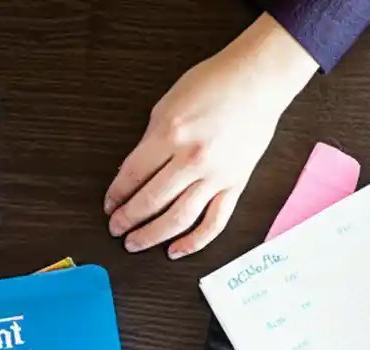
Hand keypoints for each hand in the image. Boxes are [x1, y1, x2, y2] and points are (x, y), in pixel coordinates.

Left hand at [104, 13, 317, 258]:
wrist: (259, 78)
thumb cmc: (214, 84)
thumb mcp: (167, 105)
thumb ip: (149, 141)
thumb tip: (132, 174)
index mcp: (170, 134)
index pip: (132, 176)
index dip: (115, 196)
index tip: (109, 205)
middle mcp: (193, 158)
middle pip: (150, 202)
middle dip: (127, 219)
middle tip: (115, 228)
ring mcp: (217, 175)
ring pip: (178, 218)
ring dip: (152, 235)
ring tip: (134, 243)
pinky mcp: (236, 183)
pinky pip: (215, 221)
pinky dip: (194, 242)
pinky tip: (175, 250)